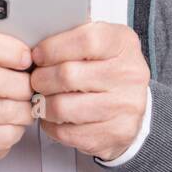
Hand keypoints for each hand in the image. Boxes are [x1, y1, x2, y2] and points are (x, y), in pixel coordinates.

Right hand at [0, 25, 35, 166]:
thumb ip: (0, 44)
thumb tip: (36, 52)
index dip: (7, 50)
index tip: (26, 57)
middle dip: (23, 84)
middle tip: (32, 85)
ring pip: (4, 110)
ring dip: (25, 108)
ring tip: (25, 103)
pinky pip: (4, 135)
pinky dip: (17, 128)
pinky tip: (12, 121)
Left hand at [29, 22, 149, 162]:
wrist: (135, 104)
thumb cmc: (110, 69)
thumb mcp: (101, 43)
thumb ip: (74, 38)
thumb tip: (36, 39)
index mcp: (123, 44)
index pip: (85, 40)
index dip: (53, 48)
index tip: (38, 54)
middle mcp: (129, 75)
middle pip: (68, 75)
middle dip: (41, 78)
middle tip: (36, 79)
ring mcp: (124, 107)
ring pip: (63, 107)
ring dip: (43, 104)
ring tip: (42, 98)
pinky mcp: (114, 134)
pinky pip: (67, 132)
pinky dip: (51, 125)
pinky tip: (53, 117)